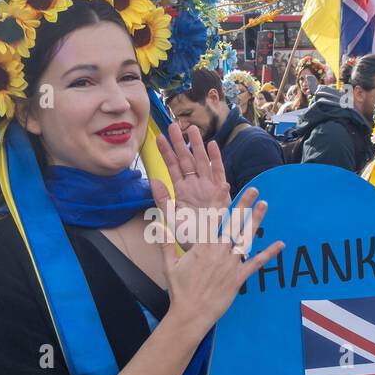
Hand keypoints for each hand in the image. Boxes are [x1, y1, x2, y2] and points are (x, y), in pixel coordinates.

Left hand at [150, 121, 231, 246]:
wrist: (207, 249)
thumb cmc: (190, 236)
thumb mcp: (172, 218)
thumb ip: (162, 200)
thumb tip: (152, 181)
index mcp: (181, 191)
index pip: (171, 167)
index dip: (165, 152)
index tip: (157, 138)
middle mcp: (195, 186)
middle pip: (186, 160)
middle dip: (180, 143)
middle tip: (173, 125)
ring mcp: (208, 187)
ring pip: (201, 162)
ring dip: (197, 146)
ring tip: (192, 129)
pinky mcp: (221, 193)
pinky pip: (218, 173)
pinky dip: (216, 160)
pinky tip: (212, 145)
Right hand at [162, 187, 283, 335]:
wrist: (191, 313)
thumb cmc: (179, 290)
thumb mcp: (169, 264)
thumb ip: (165, 242)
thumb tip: (158, 224)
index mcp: (201, 246)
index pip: (211, 218)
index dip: (219, 200)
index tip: (225, 185)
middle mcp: (218, 252)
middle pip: (232, 223)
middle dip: (243, 204)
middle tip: (254, 189)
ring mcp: (230, 264)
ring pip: (245, 238)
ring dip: (256, 221)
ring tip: (264, 206)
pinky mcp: (239, 277)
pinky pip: (256, 263)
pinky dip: (269, 253)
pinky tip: (280, 244)